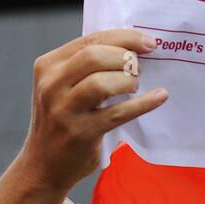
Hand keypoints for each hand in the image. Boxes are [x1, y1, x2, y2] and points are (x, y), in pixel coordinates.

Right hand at [0, 30, 167, 203]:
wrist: (45, 165)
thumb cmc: (63, 122)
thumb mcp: (63, 88)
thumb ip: (86, 68)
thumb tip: (132, 51)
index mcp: (48, 66)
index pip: (89, 40)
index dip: (123, 37)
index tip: (148, 41)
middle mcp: (52, 84)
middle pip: (94, 56)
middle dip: (125, 57)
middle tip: (141, 67)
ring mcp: (64, 109)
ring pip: (101, 82)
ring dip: (127, 81)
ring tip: (135, 86)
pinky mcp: (81, 133)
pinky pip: (118, 113)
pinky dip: (143, 104)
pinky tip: (160, 97)